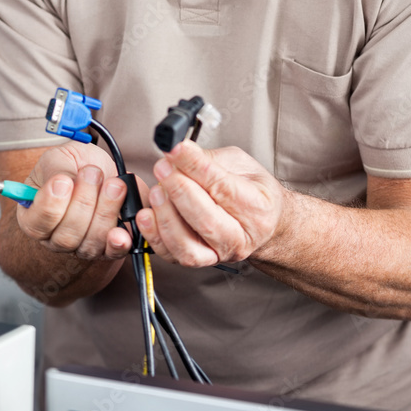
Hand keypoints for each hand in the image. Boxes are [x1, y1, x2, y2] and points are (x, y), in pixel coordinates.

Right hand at [16, 142, 149, 260]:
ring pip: (92, 243)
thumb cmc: (72, 164)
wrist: (98, 168)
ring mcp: (82, 246)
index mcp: (34, 217)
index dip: (50, 206)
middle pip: (67, 238)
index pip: (36, 224)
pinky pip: (114, 252)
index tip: (63, 181)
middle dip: (84, 203)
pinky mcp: (108, 246)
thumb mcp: (58, 158)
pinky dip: (119, 242)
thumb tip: (63, 182)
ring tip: (115, 184)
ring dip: (106, 212)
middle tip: (93, 173)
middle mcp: (56, 239)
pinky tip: (122, 231)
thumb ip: (57, 171)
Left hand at [135, 141, 290, 267]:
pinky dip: (155, 236)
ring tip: (157, 190)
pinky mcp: (199, 261)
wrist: (263, 222)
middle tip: (163, 167)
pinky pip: (173, 255)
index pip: (222, 187)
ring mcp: (218, 253)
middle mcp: (240, 238)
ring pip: (188, 245)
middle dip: (179, 190)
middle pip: (206, 220)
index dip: (195, 166)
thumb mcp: (240, 164)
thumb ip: (210, 159)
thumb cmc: (252, 190)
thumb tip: (179, 151)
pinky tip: (147, 216)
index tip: (175, 149)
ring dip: (166, 216)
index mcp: (257, 208)